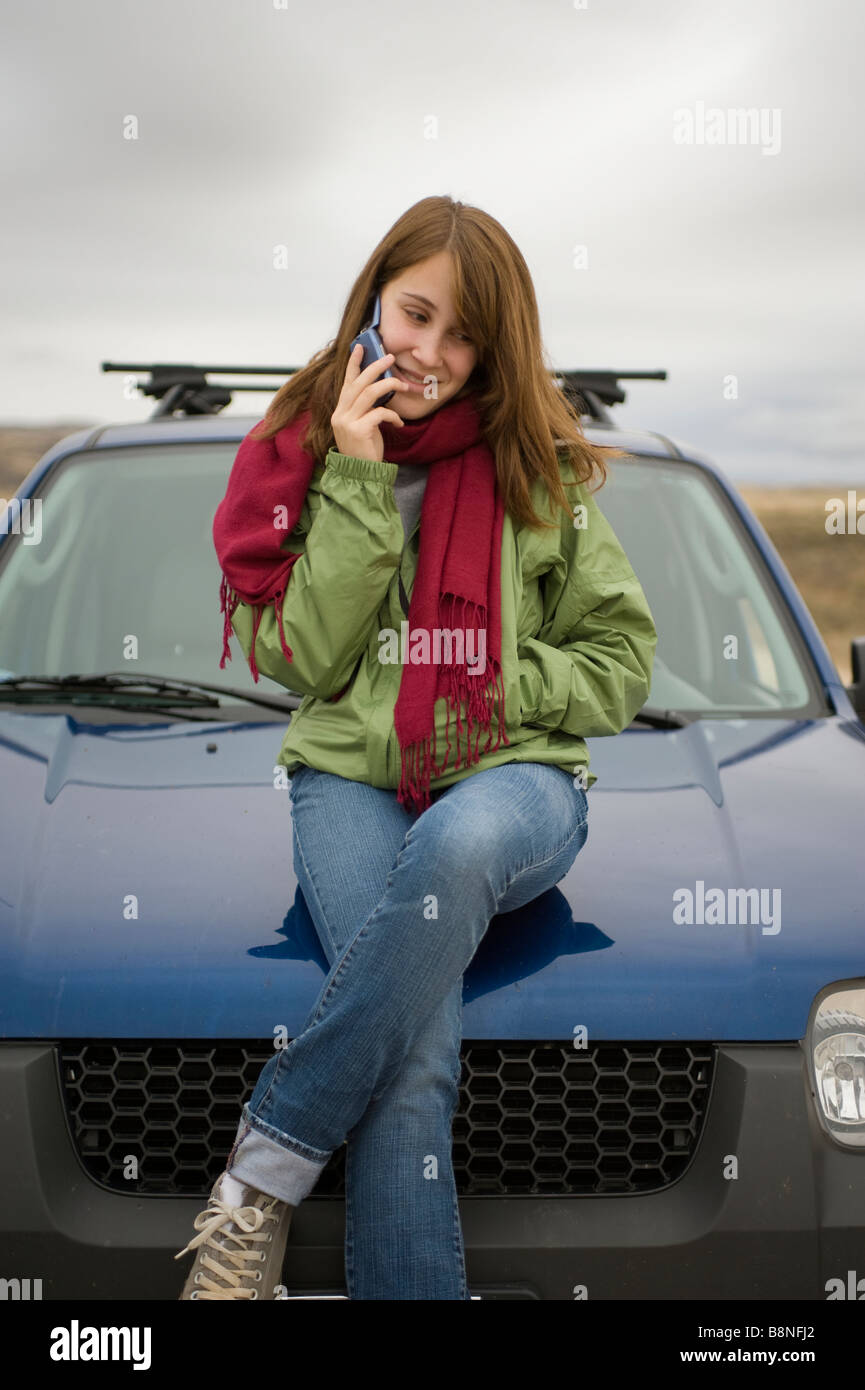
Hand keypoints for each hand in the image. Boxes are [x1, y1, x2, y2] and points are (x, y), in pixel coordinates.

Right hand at [331, 346, 408, 462]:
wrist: (360, 475)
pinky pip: (379, 413)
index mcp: (340, 411)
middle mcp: (340, 414)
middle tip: (389, 357)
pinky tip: (398, 423)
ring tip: (402, 385)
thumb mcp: (362, 425)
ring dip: (388, 386)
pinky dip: (392, 415)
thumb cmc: (364, 449)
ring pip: (368, 393)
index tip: (360, 347)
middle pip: (358, 382)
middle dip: (375, 367)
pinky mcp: (358, 431)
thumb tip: (383, 388)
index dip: (353, 363)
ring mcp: (347, 422)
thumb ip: (365, 409)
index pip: (346, 382)